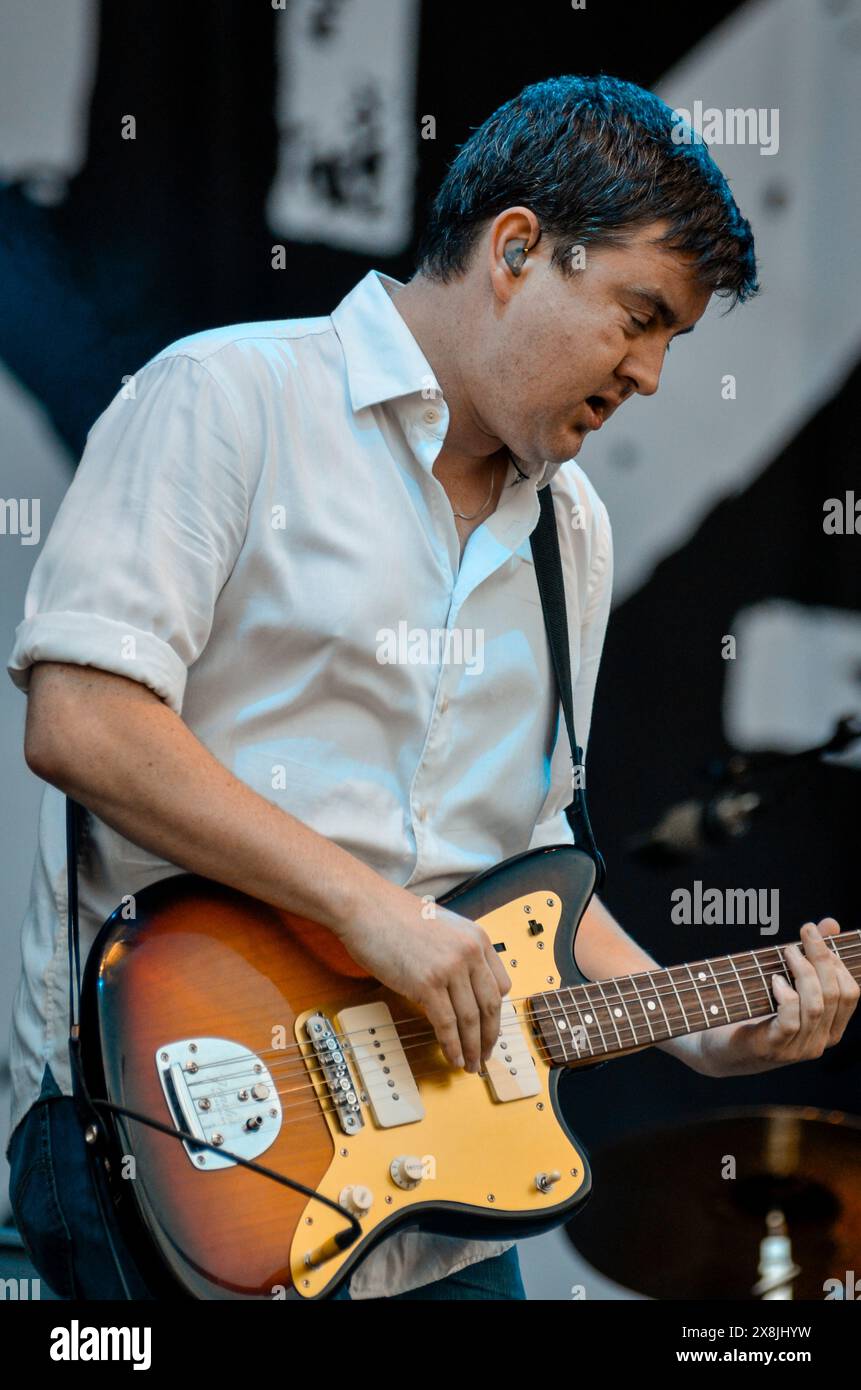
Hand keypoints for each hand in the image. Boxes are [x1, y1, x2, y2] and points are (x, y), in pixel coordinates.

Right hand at [335, 886, 511, 1073]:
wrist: (365, 906)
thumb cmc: (394, 916)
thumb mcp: (442, 928)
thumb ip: (458, 953)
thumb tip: (463, 988)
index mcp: (477, 937)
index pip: (500, 985)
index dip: (496, 1013)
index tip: (490, 1028)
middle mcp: (470, 952)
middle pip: (490, 1006)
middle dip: (489, 1037)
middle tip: (484, 1056)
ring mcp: (449, 968)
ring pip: (470, 1019)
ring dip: (472, 1048)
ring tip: (470, 1064)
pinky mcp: (426, 984)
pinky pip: (446, 1024)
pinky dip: (452, 1045)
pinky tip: (452, 1057)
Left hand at [697, 919, 859, 1077]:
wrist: (718, 1047)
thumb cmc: (754, 1008)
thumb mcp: (786, 981)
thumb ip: (811, 956)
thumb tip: (831, 923)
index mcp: (830, 1028)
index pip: (850, 993)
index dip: (838, 962)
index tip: (818, 936)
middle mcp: (819, 1042)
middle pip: (834, 995)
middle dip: (821, 957)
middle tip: (804, 931)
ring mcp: (798, 1048)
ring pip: (815, 1006)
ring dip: (803, 971)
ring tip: (787, 951)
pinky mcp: (773, 1048)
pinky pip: (791, 1019)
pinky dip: (786, 994)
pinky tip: (774, 980)